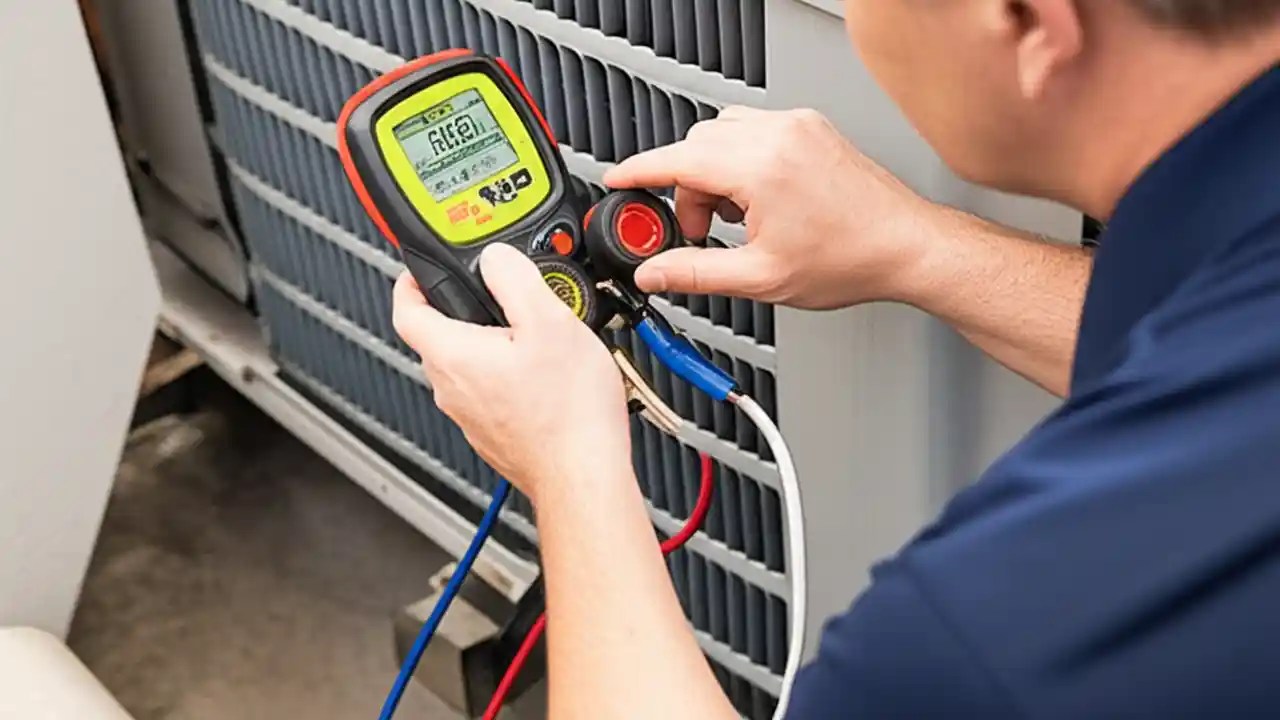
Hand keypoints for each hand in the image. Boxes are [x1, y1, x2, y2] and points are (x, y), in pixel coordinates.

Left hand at [392, 244, 630, 503]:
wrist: (583, 475)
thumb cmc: (568, 412)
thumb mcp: (550, 321)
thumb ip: (514, 278)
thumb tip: (495, 257)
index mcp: (453, 355)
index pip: (405, 308)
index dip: (411, 279)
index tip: (424, 267)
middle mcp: (451, 388)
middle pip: (440, 335)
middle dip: (466, 309)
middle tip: (501, 294)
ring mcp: (470, 415)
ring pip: (468, 365)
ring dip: (492, 344)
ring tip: (535, 335)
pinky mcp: (493, 433)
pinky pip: (489, 392)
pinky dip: (507, 376)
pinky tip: (545, 375)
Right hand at [604, 106, 946, 309]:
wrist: (906, 247)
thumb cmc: (851, 258)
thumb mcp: (760, 278)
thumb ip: (695, 273)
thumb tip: (654, 273)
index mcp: (762, 167)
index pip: (677, 158)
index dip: (639, 172)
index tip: (618, 180)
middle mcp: (780, 134)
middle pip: (697, 145)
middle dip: (686, 188)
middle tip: (701, 232)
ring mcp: (798, 126)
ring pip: (723, 134)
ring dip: (713, 173)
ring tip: (734, 221)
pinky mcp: (811, 128)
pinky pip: (754, 131)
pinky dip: (740, 161)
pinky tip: (756, 201)